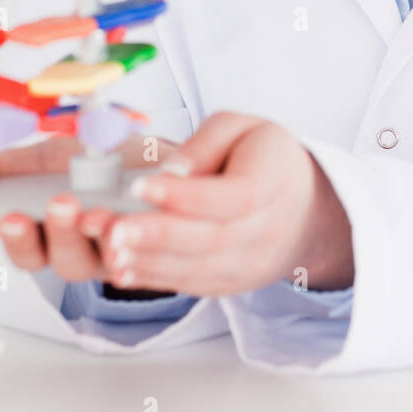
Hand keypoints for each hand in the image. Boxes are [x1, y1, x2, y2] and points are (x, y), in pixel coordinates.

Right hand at [0, 133, 178, 284]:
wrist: (164, 159)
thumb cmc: (102, 160)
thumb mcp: (50, 156)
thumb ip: (5, 166)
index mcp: (46, 229)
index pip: (22, 247)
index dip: (14, 236)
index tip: (9, 217)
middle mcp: (76, 248)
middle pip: (57, 260)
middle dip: (57, 233)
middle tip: (61, 203)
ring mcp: (111, 252)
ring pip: (95, 261)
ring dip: (94, 236)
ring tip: (96, 212)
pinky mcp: (145, 251)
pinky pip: (137, 256)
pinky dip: (131, 237)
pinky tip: (129, 218)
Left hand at [91, 112, 354, 297]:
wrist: (304, 207)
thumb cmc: (266, 157)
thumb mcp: (242, 127)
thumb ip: (206, 142)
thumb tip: (170, 170)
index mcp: (273, 182)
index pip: (232, 195)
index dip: (185, 195)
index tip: (140, 185)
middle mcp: (266, 230)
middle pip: (210, 238)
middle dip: (156, 235)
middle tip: (112, 228)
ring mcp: (250, 264)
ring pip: (197, 267)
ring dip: (148, 262)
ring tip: (109, 248)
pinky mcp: (231, 283)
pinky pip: (191, 284)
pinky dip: (154, 278)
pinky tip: (123, 267)